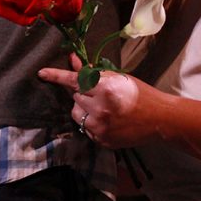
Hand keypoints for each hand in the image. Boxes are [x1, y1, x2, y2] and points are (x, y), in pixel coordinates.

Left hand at [38, 66, 158, 148]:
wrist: (158, 119)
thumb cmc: (139, 94)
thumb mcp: (118, 78)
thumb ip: (93, 71)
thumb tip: (73, 60)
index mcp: (104, 89)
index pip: (74, 80)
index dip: (56, 76)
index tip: (41, 73)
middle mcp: (99, 108)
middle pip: (75, 96)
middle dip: (82, 92)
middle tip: (98, 93)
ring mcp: (99, 127)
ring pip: (76, 113)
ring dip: (83, 107)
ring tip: (103, 107)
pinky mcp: (100, 140)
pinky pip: (85, 128)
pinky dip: (91, 122)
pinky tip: (108, 120)